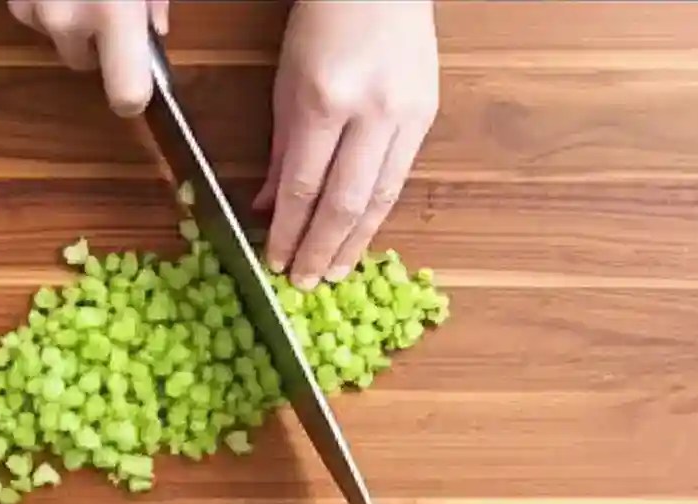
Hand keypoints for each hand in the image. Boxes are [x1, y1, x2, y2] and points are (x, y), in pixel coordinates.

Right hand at [8, 0, 169, 116]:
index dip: (135, 97)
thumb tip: (153, 29)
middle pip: (83, 63)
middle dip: (97, 44)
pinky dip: (46, 1)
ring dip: (70, 21)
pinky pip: (33, 13)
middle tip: (111, 8)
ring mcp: (32, 7)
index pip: (127, 93)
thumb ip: (154, 2)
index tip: (139, 93)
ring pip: (57, 37)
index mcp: (112, 11)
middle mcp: (66, 18)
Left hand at [255, 1, 439, 288]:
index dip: (290, 233)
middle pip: (345, 202)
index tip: (276, 261)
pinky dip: (378, 213)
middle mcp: (371, 112)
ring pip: (381, 198)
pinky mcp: (427, 116)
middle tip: (304, 283)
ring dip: (354, 242)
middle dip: (321, 249)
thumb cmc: (323, 23)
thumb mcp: (285, 83)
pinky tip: (362, 235)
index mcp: (326, 100)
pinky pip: (400, 177)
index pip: (304, 187)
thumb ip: (281, 150)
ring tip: (335, 273)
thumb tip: (270, 209)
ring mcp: (405, 115)